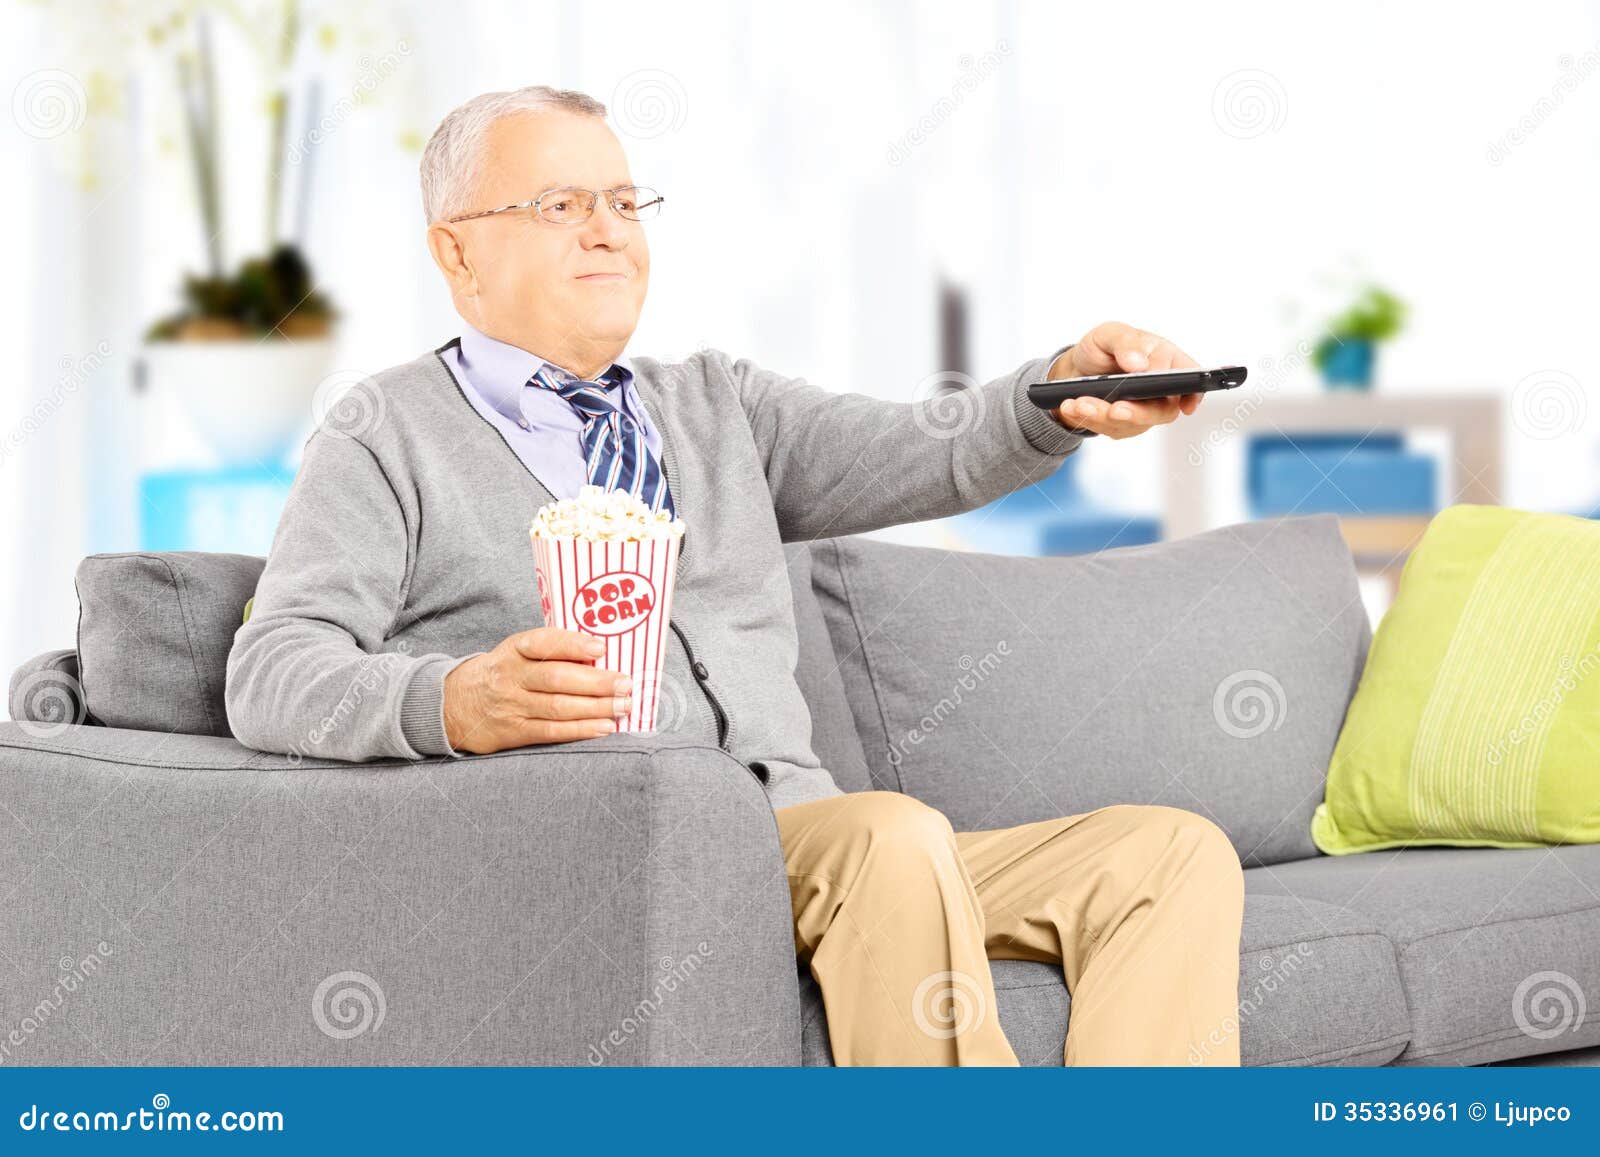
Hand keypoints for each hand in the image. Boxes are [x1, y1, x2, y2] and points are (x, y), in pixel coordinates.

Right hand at [442, 627, 631, 753]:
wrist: (456, 703)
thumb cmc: (503, 672)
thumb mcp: (518, 651)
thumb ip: (553, 651)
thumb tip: (602, 655)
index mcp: (515, 649)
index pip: (544, 643)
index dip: (573, 645)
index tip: (601, 648)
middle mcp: (512, 676)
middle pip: (557, 679)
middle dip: (597, 682)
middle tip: (625, 684)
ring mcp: (512, 705)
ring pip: (558, 707)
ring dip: (595, 708)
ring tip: (622, 706)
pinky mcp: (515, 731)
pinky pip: (552, 731)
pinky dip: (580, 730)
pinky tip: (603, 727)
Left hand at [1047, 321, 1203, 439]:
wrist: (1075, 369)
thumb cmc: (1101, 348)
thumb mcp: (1109, 334)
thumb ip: (1126, 343)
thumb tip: (1140, 362)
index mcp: (1164, 359)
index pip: (1189, 377)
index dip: (1192, 393)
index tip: (1185, 405)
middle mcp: (1159, 388)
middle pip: (1162, 410)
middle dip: (1136, 412)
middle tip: (1114, 409)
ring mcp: (1143, 409)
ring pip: (1132, 423)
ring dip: (1103, 416)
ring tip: (1080, 403)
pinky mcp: (1123, 424)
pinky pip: (1110, 429)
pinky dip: (1089, 419)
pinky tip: (1073, 407)